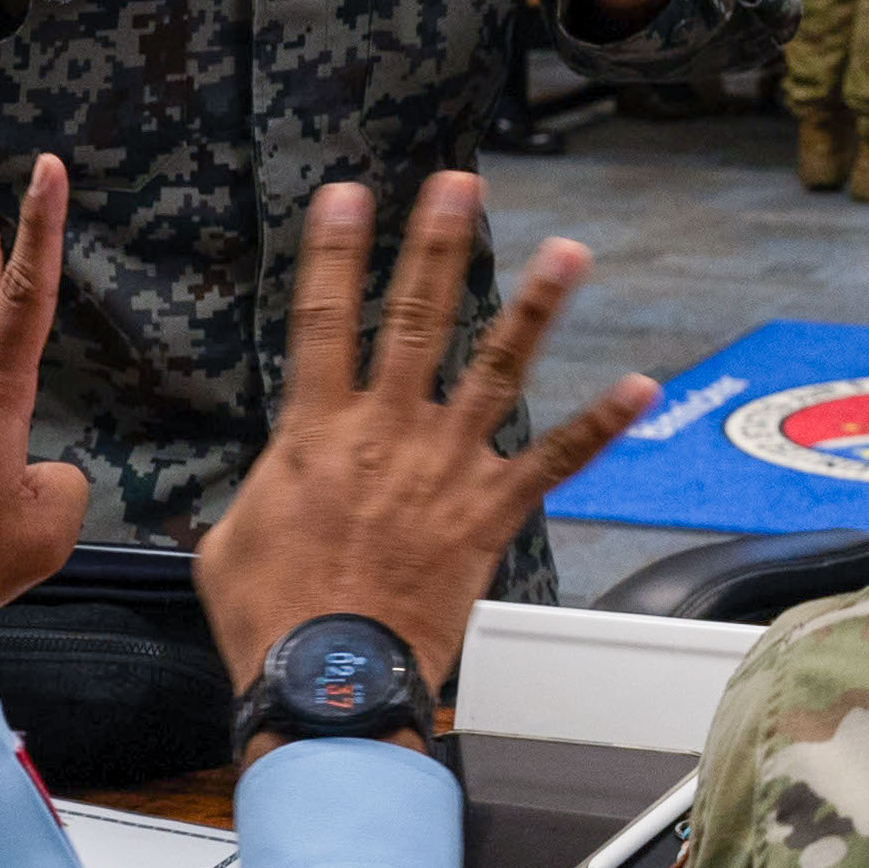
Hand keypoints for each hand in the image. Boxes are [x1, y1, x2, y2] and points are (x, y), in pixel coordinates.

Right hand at [198, 173, 653, 690]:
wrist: (329, 683)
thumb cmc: (270, 619)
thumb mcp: (229, 541)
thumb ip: (257, 494)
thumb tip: (266, 491)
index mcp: (315, 432)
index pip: (321, 320)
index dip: (333, 252)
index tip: (348, 194)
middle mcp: (386, 433)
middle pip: (414, 318)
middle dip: (436, 245)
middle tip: (459, 185)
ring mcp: (444, 468)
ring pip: (496, 369)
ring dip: (536, 306)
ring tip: (568, 251)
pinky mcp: (489, 513)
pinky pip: (554, 461)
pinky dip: (600, 424)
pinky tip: (639, 386)